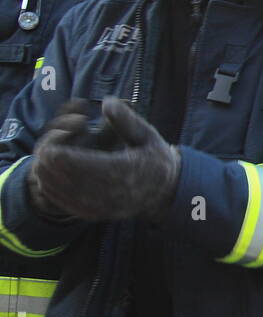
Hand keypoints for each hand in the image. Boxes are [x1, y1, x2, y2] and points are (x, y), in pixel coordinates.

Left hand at [29, 97, 179, 222]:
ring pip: (64, 193)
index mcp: (125, 170)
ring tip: (43, 163)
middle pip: (67, 178)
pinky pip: (66, 205)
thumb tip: (107, 102)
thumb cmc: (154, 159)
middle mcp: (112, 192)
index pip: (82, 164)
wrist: (165, 191)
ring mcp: (103, 206)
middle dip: (51, 164)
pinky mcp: (96, 214)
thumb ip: (126, 120)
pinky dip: (54, 191)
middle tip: (43, 151)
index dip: (61, 154)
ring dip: (49, 177)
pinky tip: (49, 179)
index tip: (50, 145)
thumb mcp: (148, 136)